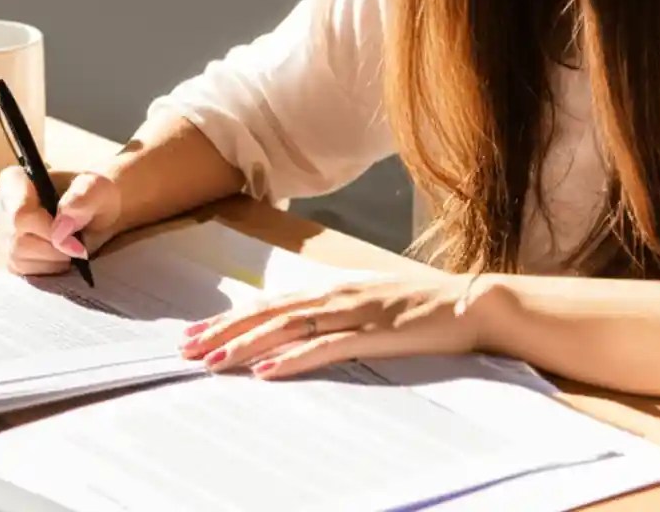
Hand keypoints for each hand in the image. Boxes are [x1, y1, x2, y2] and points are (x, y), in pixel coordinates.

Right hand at [0, 167, 122, 275]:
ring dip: (53, 257)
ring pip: (19, 256)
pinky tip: (61, 254)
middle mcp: (0, 205)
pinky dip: (48, 267)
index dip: (44, 227)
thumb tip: (60, 226)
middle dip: (52, 245)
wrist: (100, 209)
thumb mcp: (100, 189)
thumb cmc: (97, 193)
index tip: (72, 233)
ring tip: (70, 244)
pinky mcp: (8, 255)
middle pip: (16, 237)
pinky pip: (23, 270)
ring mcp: (1, 232)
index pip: (17, 210)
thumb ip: (83, 198)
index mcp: (16, 180)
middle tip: (77, 240)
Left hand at [179, 273, 484, 378]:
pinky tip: (267, 370)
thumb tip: (300, 324)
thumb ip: (336, 311)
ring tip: (214, 360)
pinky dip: (292, 359)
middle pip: (267, 312)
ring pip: (287, 327)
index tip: (195, 331)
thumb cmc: (422, 307)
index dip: (230, 317)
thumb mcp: (371, 303)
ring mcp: (355, 312)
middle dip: (223, 329)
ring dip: (246, 344)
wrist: (472, 303)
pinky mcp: (375, 333)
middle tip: (186, 347)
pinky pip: (326, 348)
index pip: (269, 302)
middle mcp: (336, 294)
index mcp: (333, 288)